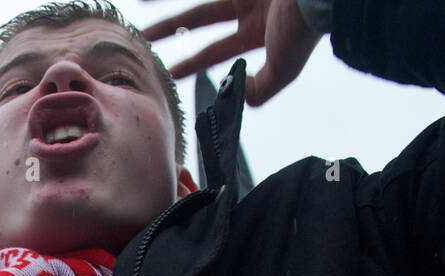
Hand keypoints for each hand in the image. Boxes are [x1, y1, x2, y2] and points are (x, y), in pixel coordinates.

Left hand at [143, 0, 322, 106]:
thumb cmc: (304, 27)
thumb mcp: (283, 68)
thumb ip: (262, 88)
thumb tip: (240, 98)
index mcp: (260, 33)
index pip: (218, 52)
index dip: (194, 62)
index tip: (170, 72)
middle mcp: (251, 8)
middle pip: (202, 20)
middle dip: (173, 30)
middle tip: (144, 40)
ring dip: (174, 8)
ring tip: (140, 12)